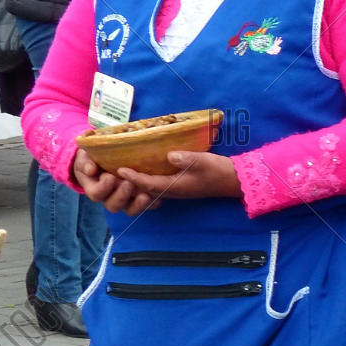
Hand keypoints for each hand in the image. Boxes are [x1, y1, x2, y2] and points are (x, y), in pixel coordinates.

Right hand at [73, 148, 156, 215]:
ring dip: (138, 204)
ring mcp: (125, 201)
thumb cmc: (93, 159)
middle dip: (122, 196)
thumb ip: (85, 163)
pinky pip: (146, 206)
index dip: (103, 188)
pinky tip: (159, 197)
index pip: (96, 194)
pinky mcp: (139, 199)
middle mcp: (109, 198)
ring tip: (146, 195)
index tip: (110, 176)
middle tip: (129, 183)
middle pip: (113, 206)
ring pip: (130, 210)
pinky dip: (152, 203)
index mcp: (95, 189)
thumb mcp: (86, 157)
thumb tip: (91, 170)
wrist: (106, 162)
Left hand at [73, 148, 239, 213]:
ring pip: (150, 188)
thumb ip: (186, 158)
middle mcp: (173, 190)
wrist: (233, 180)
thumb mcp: (204, 161)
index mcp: (176, 186)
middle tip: (112, 172)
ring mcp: (175, 189)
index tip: (119, 170)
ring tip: (121, 171)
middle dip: (129, 183)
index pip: (149, 183)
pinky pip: (157, 185)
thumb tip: (169, 154)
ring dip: (136, 182)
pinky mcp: (179, 185)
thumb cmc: (218, 171)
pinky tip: (141, 170)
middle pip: (145, 189)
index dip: (133, 178)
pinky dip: (146, 180)